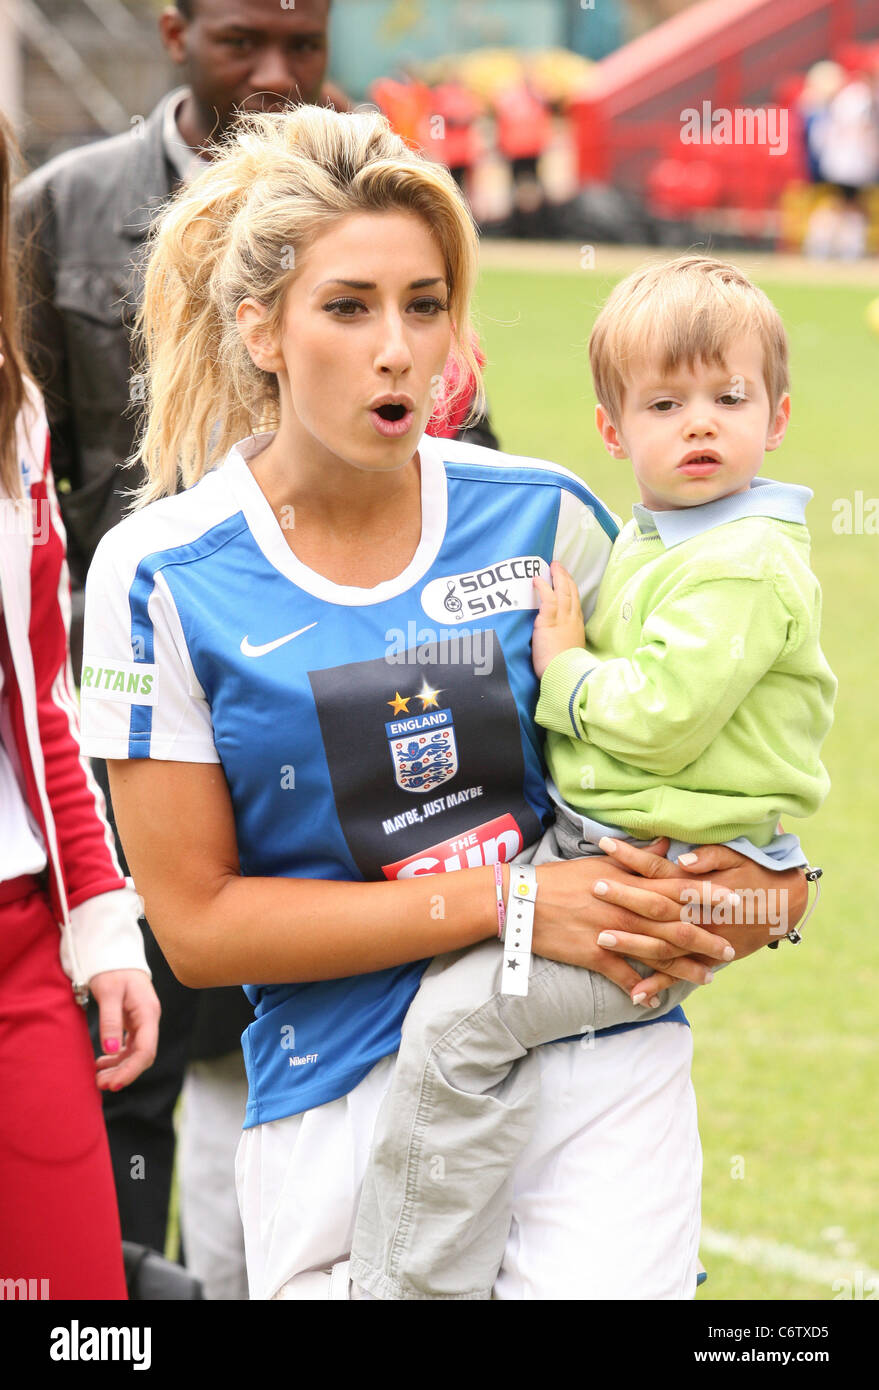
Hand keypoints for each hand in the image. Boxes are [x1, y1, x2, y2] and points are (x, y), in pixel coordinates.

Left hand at [89, 969, 160, 1090]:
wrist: (115, 955)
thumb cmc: (112, 970)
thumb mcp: (108, 993)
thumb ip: (110, 1021)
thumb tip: (109, 1050)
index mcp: (148, 1013)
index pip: (146, 1050)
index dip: (131, 1070)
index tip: (114, 1084)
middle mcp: (149, 1020)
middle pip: (142, 1056)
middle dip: (123, 1073)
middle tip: (101, 1085)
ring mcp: (143, 1022)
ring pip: (135, 1053)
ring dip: (119, 1068)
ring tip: (99, 1078)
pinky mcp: (134, 1022)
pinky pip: (129, 1046)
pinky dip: (116, 1057)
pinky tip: (102, 1062)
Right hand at [531, 838, 739, 1005]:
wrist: (520, 900)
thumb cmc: (561, 878)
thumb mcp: (601, 863)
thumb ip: (638, 859)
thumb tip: (668, 845)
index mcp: (630, 885)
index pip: (678, 889)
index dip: (708, 896)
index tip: (734, 902)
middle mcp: (627, 910)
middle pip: (676, 925)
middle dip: (706, 938)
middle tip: (730, 950)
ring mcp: (612, 935)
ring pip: (658, 955)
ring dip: (685, 967)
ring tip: (708, 977)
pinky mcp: (595, 956)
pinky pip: (624, 977)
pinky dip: (640, 990)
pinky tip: (653, 1000)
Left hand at [532, 561, 586, 679]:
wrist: (565, 674)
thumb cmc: (564, 668)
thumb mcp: (568, 650)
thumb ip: (563, 640)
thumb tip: (556, 639)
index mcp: (576, 626)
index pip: (575, 602)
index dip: (571, 589)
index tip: (566, 580)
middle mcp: (572, 619)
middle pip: (571, 592)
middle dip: (565, 577)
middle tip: (558, 566)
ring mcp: (562, 619)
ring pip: (562, 591)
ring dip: (557, 576)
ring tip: (551, 566)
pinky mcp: (549, 621)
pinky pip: (548, 599)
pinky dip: (543, 587)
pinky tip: (537, 579)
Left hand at [592, 839, 807, 998]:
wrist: (784, 906)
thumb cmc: (756, 874)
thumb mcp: (738, 858)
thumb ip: (710, 857)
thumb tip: (683, 860)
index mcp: (700, 887)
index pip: (659, 870)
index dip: (632, 857)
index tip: (606, 844)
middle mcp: (698, 915)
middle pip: (654, 907)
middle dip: (623, 898)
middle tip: (593, 888)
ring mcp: (701, 940)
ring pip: (661, 944)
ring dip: (631, 944)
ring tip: (599, 940)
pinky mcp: (706, 959)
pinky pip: (679, 974)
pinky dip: (658, 984)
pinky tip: (634, 994)